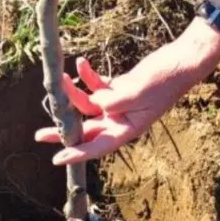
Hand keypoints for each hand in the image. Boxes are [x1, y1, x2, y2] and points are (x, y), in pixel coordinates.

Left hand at [34, 0, 219, 165]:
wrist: (180, 61)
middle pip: (87, 130)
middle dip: (64, 130)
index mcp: (127, 129)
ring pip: (88, 105)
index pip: (98, 146)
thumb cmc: (165, 80)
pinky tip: (80, 62)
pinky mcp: (119, 88)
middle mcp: (120, 120)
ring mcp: (119, 104)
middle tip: (39, 134)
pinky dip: (88, 76)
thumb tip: (93, 102)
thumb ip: (113, 100)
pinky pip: (97, 86)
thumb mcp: (138, 92)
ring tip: (59, 80)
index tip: (57, 159)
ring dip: (73, 93)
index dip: (77, 153)